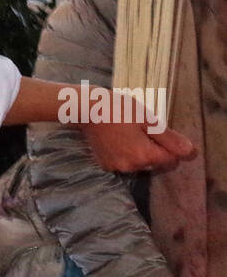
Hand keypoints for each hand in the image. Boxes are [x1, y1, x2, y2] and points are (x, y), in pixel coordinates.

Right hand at [79, 87, 195, 172]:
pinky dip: (124, 153)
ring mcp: (117, 168)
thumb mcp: (147, 118)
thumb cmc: (118, 108)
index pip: (171, 160)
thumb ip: (169, 138)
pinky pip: (124, 162)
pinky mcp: (106, 165)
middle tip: (141, 128)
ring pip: (139, 163)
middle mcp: (131, 167)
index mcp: (144, 155)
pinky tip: (117, 138)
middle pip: (154, 163)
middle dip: (153, 148)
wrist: (86, 108)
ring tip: (127, 131)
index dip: (169, 146)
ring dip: (138, 151)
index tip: (158, 130)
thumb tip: (190, 152)